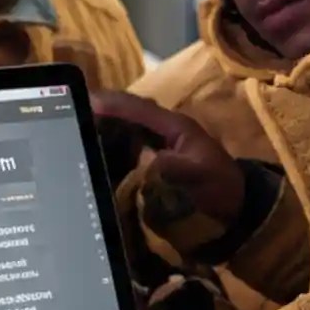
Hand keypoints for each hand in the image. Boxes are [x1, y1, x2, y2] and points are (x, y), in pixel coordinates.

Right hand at [91, 91, 244, 228]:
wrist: (236, 207)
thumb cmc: (219, 188)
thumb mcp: (201, 177)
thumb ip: (177, 168)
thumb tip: (150, 162)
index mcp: (175, 126)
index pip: (139, 108)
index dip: (113, 104)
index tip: (87, 102)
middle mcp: (165, 128)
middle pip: (130, 111)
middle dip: (103, 108)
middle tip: (73, 109)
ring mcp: (161, 141)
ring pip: (128, 124)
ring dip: (105, 122)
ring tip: (77, 125)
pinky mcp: (158, 156)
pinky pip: (130, 142)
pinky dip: (112, 140)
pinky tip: (96, 148)